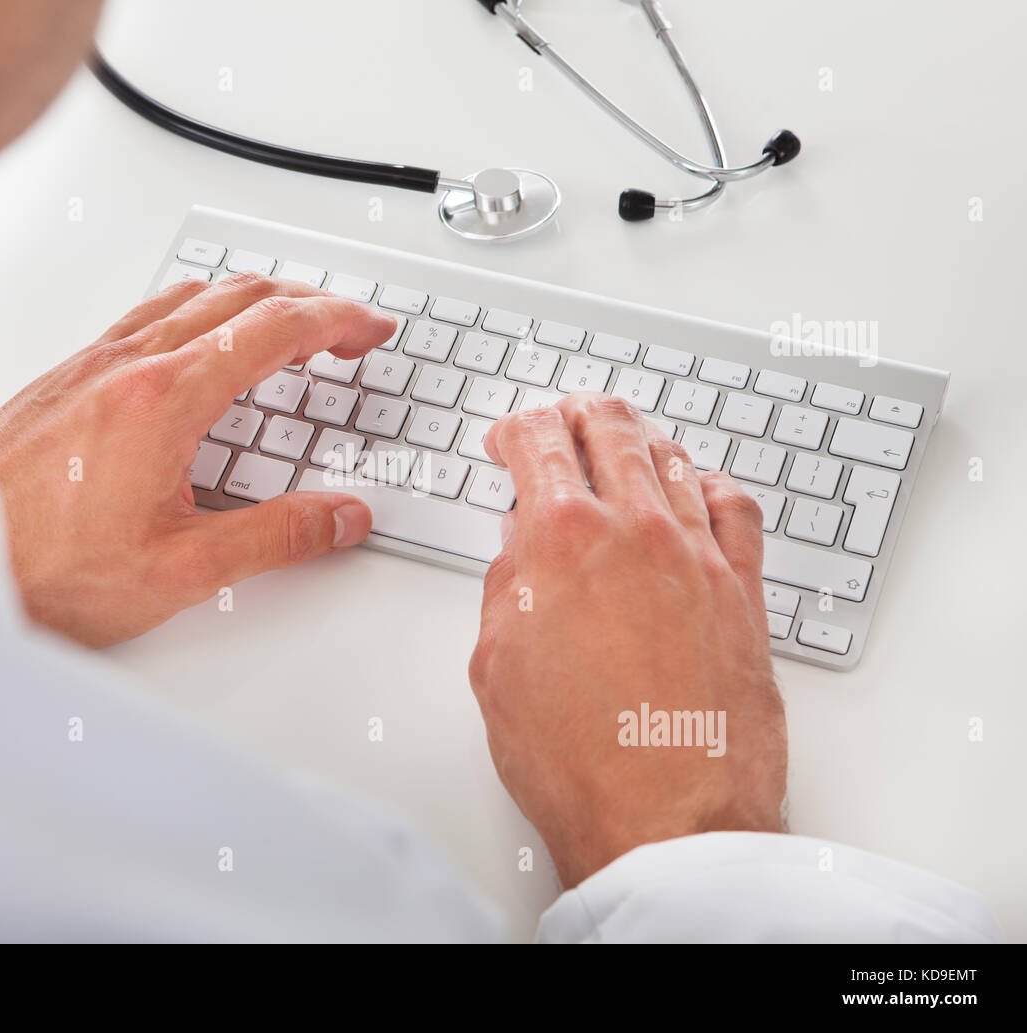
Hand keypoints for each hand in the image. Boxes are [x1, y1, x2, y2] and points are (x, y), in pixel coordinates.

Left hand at [0, 274, 393, 645]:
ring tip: (288, 321)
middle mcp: (126, 365)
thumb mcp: (183, 572)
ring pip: (191, 295)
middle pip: (239, 296)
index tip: (370, 329)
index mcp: (165, 399)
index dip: (338, 321)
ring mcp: (90, 364)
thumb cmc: (41, 569)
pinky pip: (148, 313)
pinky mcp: (64, 377)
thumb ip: (276, 538)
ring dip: (254, 297)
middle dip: (310, 301)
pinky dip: (199, 309)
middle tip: (348, 326)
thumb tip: (340, 517)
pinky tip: (198, 341)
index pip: (275, 329)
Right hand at [469, 393, 786, 887]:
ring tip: (621, 451)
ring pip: (671, 457)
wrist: (666, 819)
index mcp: (561, 539)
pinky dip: (708, 485)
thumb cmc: (577, 759)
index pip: (538, 439)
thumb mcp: (495, 665)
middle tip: (561, 425)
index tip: (508, 441)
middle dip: (576, 415)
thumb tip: (519, 551)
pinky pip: (735, 505)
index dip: (514, 430)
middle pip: (610, 426)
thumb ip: (505, 587)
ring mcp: (698, 555)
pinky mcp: (746, 591)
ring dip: (637, 443)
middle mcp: (635, 530)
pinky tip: (695, 492)